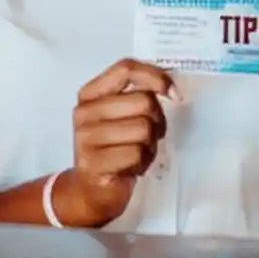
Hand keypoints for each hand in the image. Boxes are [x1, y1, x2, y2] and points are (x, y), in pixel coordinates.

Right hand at [55, 59, 179, 227]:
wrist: (91, 189)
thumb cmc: (113, 148)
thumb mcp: (120, 115)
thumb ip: (138, 95)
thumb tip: (172, 88)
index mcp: (90, 94)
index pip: (126, 69)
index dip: (155, 77)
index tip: (173, 93)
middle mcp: (85, 112)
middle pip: (143, 101)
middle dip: (157, 120)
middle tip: (150, 136)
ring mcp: (86, 138)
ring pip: (144, 129)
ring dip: (150, 145)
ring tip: (138, 152)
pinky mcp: (94, 164)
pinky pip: (137, 154)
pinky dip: (143, 162)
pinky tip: (132, 167)